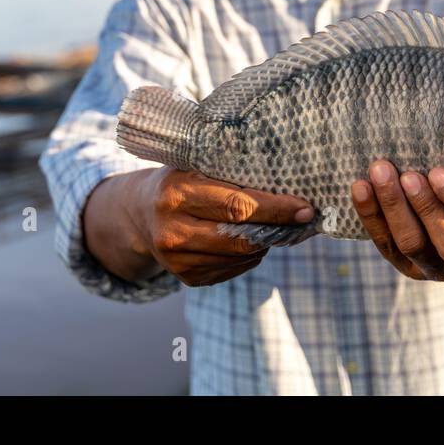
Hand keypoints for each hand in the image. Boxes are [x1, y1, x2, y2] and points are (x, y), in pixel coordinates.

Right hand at [84, 167, 313, 287]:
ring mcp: (178, 260)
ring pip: (240, 256)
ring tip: (276, 226)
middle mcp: (173, 231)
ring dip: (266, 243)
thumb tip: (285, 184)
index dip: (275, 208)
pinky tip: (252, 241)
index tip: (305, 207)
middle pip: (240, 237)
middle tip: (302, 219)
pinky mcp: (186, 278)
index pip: (236, 205)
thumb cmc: (179, 181)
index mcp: (177, 194)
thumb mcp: (195, 166)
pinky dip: (250, 257)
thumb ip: (229, 173)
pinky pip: (232, 271)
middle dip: (278, 228)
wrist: (139, 213)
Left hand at [351, 160, 443, 281]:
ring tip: (379, 172)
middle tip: (408, 174)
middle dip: (425, 207)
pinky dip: (370, 215)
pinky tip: (359, 186)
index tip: (439, 172)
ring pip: (410, 243)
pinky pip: (384, 243)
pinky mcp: (405, 265)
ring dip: (392, 207)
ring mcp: (433, 268)